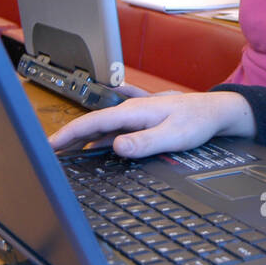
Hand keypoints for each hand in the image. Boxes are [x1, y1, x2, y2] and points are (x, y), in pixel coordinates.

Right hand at [48, 92, 254, 158]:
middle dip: (68, 138)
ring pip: (102, 127)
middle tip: (49, 154)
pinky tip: (95, 141)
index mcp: (133, 112)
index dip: (68, 135)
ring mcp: (136, 113)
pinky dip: (101, 134)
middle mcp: (130, 110)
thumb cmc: (198, 121)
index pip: (92, 123)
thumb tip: (117, 146)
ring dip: (83, 138)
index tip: (49, 146)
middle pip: (92, 125)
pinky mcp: (142, 119)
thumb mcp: (173, 136)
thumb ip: (145, 142)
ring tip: (66, 153)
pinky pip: (115, 126)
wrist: (216, 110)